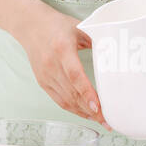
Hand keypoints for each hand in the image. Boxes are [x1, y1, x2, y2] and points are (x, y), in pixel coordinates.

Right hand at [15, 5, 110, 128]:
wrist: (30, 25)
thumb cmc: (56, 25)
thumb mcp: (79, 27)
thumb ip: (97, 41)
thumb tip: (116, 55)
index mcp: (62, 48)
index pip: (75, 75)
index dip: (87, 93)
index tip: (99, 107)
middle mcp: (51, 64)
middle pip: (72, 93)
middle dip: (92, 110)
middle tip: (110, 121)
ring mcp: (45, 75)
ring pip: (66, 100)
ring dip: (84, 113)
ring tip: (102, 120)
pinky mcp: (42, 82)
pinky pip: (59, 100)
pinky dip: (74, 109)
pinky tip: (86, 113)